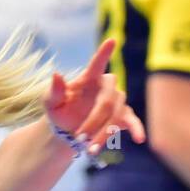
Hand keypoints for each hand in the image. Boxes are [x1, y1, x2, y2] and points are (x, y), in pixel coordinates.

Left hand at [45, 38, 144, 156]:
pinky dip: (136, 129)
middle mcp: (106, 87)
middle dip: (94, 121)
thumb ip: (54, 90)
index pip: (97, 64)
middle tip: (79, 137)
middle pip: (108, 101)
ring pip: (116, 115)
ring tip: (89, 150)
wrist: (68, 130)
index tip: (112, 41)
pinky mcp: (122, 116)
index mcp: (89, 78)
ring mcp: (116, 101)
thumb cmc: (59, 110)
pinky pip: (132, 121)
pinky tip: (139, 138)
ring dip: (104, 133)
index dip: (104, 53)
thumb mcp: (50, 102)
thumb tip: (56, 74)